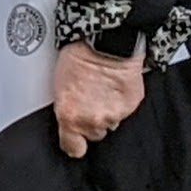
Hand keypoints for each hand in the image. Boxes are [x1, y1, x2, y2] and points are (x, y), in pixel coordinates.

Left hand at [51, 43, 145, 159]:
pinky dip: (120, 102)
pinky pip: (125, 111)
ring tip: (102, 90)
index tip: (74, 140)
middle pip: (93, 134)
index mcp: (70, 117)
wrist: (106, 42)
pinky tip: (114, 86)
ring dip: (106, 111)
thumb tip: (68, 117)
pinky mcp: (130, 106)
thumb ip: (66, 108)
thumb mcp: (59, 84)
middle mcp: (92, 121)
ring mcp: (114, 115)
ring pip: (110, 123)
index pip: (73, 148)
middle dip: (91, 121)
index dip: (74, 143)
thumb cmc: (78, 56)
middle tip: (89, 101)